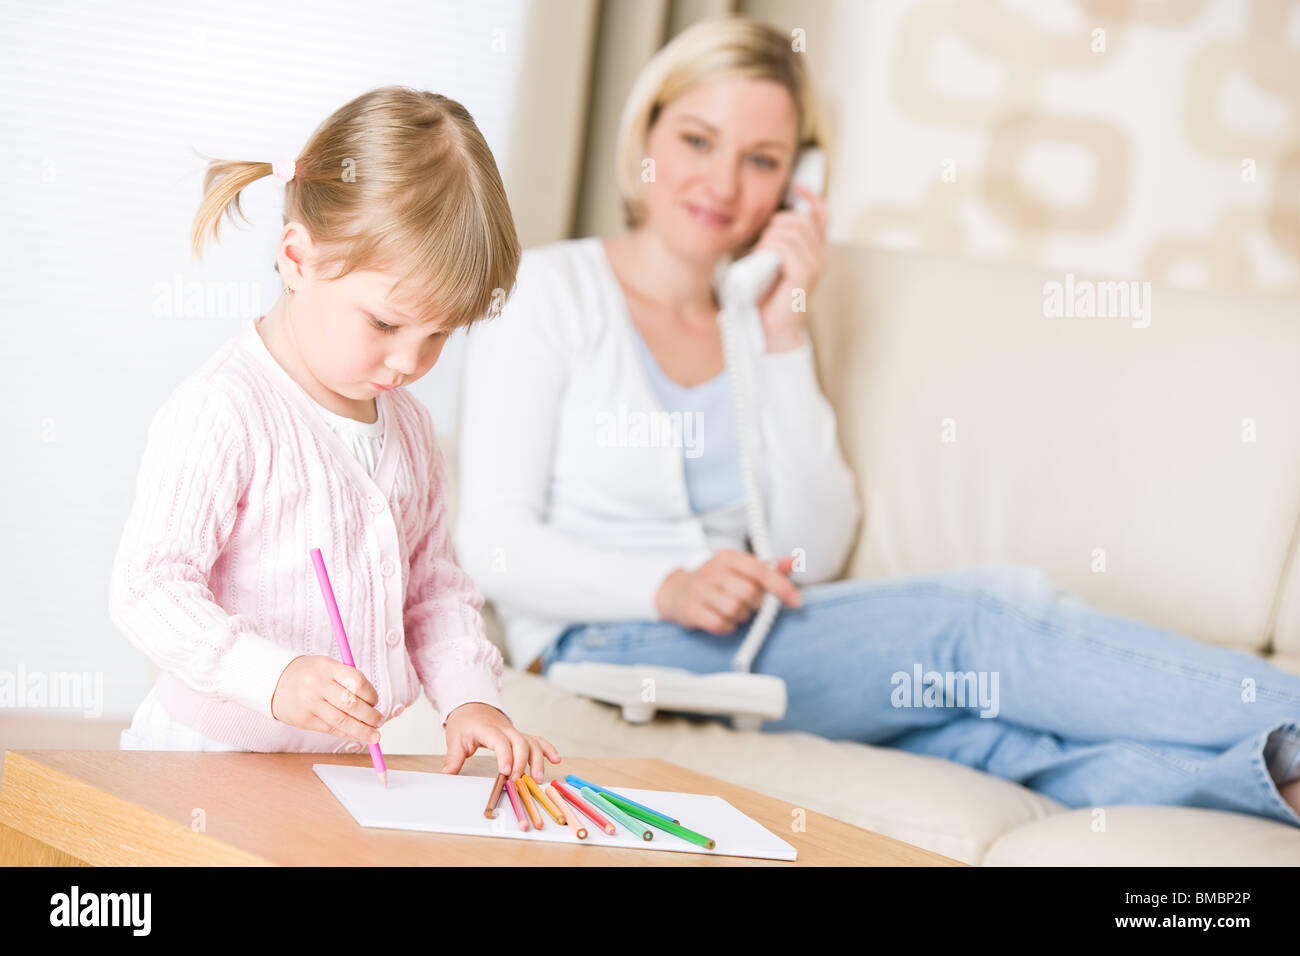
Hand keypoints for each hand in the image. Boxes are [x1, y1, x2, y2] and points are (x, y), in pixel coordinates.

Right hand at [270, 654, 383, 743]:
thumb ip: (346, 680)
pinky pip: (330, 729)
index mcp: (327, 667)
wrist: (273, 681)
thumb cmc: (307, 674)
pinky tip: (356, 736)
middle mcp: (318, 684)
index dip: (371, 694)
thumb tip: (372, 702)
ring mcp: (310, 703)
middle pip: (351, 704)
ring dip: (361, 730)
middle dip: (370, 716)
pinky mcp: (304, 719)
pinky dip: (346, 734)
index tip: (376, 702)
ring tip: (374, 735)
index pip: (356, 681)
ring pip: (342, 720)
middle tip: (379, 721)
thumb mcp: (326, 666)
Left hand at [441, 701, 561, 780]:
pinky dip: (547, 749)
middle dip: (522, 761)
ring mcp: (514, 731)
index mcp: (488, 728)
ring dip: (538, 759)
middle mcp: (505, 729)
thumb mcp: (455, 738)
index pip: (500, 741)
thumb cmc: (465, 723)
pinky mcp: (519, 736)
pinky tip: (556, 759)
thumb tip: (447, 774)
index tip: (505, 772)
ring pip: (531, 742)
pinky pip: (537, 740)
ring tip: (538, 778)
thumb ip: (454, 757)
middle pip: (520, 742)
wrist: (473, 706)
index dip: (505, 756)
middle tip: (518, 779)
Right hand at [655, 549, 802, 634]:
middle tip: (750, 605)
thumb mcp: (740, 569)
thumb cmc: (716, 581)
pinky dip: (727, 626)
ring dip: (741, 616)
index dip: (781, 586)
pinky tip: (723, 620)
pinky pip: (720, 624)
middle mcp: (712, 570)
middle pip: (749, 592)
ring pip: (735, 609)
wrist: (676, 591)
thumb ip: (769, 568)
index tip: (796, 601)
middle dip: (755, 604)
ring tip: (734, 611)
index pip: (760, 570)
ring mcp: (699, 590)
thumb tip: (794, 563)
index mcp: (728, 557)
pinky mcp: (691, 610)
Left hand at [754, 183, 828, 351]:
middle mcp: (819, 256)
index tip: (794, 186)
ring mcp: (814, 265)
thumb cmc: (767, 298)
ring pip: (791, 231)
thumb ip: (776, 243)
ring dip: (769, 238)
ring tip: (761, 256)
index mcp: (814, 251)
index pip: (820, 215)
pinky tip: (764, 260)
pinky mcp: (804, 275)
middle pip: (801, 219)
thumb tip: (769, 222)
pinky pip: (786, 247)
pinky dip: (771, 248)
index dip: (810, 198)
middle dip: (777, 224)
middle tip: (762, 244)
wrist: (770, 330)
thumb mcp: (770, 263)